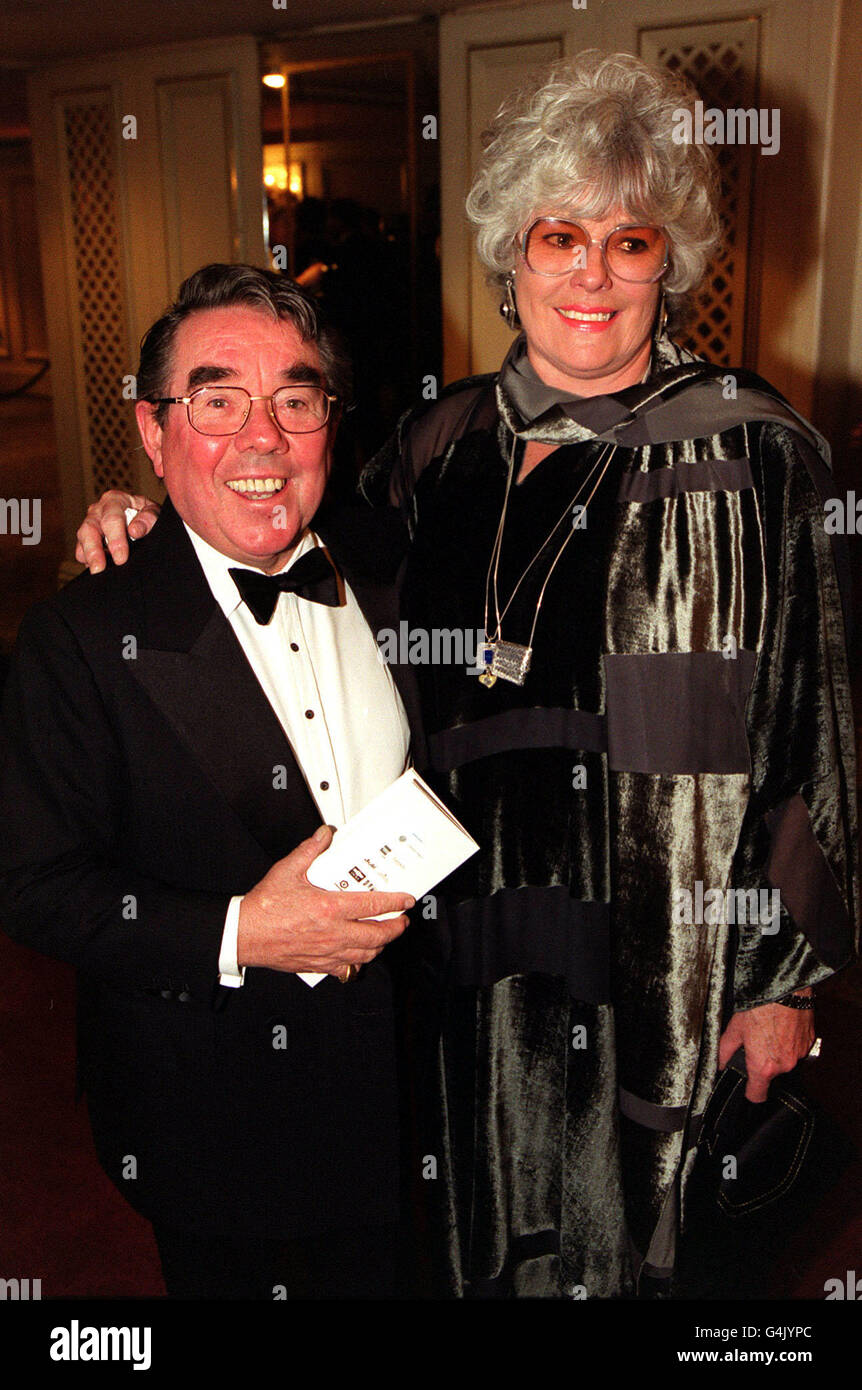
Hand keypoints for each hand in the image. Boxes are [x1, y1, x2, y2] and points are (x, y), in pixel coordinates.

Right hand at [75, 490, 160, 572]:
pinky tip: (97, 570)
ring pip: (82, 539)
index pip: (112, 519)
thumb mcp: (153, 512)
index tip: (121, 558)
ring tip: (96, 572)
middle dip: (94, 551)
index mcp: (115, 500)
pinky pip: (81, 550)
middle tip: (99, 569)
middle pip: (89, 529)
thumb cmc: (147, 516)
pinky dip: (87, 560)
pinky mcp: (86, 540)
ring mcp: (90, 524)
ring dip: (88, 557)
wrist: (144, 521)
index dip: (116, 540)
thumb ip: (148, 519)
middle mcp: (98, 510)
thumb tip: (134, 530)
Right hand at [237, 825, 413, 976]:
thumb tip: (325, 836)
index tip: (405, 900)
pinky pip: (346, 969)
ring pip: (366, 954)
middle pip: (378, 935)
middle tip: (402, 921)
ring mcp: (327, 952)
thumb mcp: (288, 870)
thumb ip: (310, 850)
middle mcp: (333, 933)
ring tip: (384, 936)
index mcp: (330, 908)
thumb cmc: (264, 907)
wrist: (244, 934)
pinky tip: (358, 956)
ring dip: (380, 945)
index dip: (395, 903)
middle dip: (396, 928)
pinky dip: (357, 963)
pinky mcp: (318, 964)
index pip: (374, 906)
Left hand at [718, 992, 814, 1101]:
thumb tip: (719, 1062)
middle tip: (756, 1042)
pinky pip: (797, 1049)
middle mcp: (784, 1065)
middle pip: (771, 1074)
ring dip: (778, 1051)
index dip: (750, 1092)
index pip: (757, 1095)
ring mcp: (799, 1055)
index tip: (748, 1087)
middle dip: (763, 1062)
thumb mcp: (735, 1028)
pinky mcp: (809, 1043)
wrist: (784, 990)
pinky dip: (790, 1042)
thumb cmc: (760, 1007)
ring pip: (785, 1061)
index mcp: (763, 1066)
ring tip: (770, 1031)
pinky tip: (782, 1027)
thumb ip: (724, 1050)